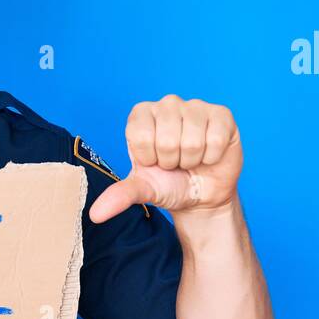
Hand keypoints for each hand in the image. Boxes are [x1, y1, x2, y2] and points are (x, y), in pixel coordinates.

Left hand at [89, 94, 242, 222]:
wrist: (201, 195)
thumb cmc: (168, 184)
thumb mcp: (143, 189)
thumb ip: (120, 195)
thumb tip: (96, 215)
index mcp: (141, 114)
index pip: (140, 136)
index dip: (150, 158)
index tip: (154, 162)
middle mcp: (167, 104)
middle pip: (166, 139)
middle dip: (172, 161)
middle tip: (175, 162)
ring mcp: (195, 106)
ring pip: (192, 140)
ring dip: (192, 160)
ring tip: (190, 159)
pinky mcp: (222, 114)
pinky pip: (216, 139)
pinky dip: (212, 157)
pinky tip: (209, 155)